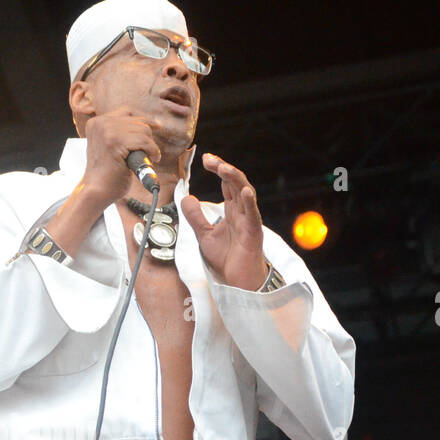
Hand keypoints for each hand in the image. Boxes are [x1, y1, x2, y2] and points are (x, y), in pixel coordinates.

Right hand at [79, 107, 162, 210]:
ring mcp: (107, 132)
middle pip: (137, 120)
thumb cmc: (107, 174)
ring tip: (149, 157)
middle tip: (150, 151)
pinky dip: (152, 150)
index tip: (156, 125)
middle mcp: (100, 123)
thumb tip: (149, 122)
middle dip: (147, 136)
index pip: (127, 111)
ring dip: (150, 145)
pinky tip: (152, 159)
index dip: (143, 119)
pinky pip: (144, 141)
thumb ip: (120, 132)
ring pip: (143, 130)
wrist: (97, 191)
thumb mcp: (109, 146)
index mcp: (96, 122)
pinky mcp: (115, 142)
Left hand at [181, 152, 267, 291]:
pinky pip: (253, 214)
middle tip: (210, 159)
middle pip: (236, 183)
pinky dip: (250, 202)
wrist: (238, 281)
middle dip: (224, 168)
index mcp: (232, 210)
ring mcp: (249, 220)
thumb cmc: (227, 258)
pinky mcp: (254, 232)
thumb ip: (195, 217)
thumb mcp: (204, 235)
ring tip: (224, 168)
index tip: (206, 158)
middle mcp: (242, 211)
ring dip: (235, 179)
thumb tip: (186, 198)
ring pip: (246, 193)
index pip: (227, 184)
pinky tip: (245, 192)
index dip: (218, 169)